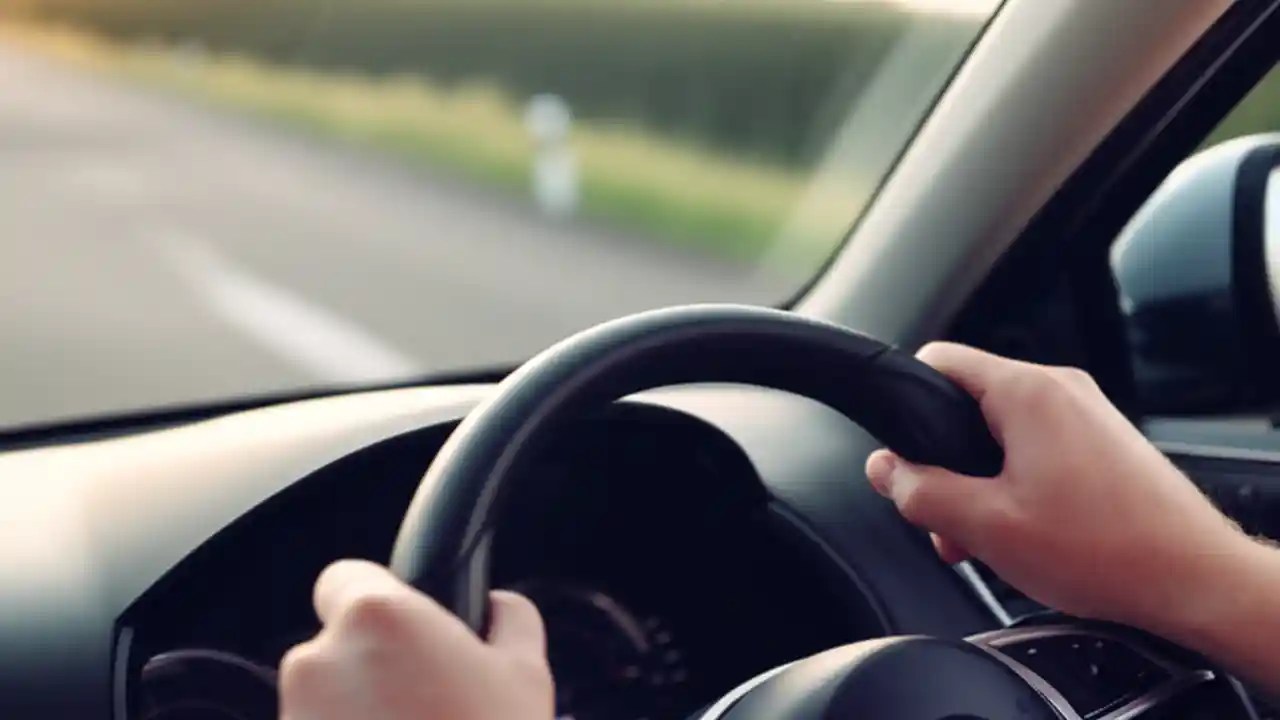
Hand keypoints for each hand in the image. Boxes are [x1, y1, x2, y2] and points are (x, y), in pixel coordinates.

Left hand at [279, 559, 553, 719]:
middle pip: (336, 645)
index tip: (410, 628)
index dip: (380, 598)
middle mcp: (318, 663)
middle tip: (431, 700)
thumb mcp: (528, 677)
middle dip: (374, 667)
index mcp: (377, 618)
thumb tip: (500, 608)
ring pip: (324, 700)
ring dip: (357, 714)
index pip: (346, 576)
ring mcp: (294, 718)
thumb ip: (510, 620)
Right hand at [864, 342, 1247, 631]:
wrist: (1192, 578)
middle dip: (945, 465)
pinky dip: (1016, 485)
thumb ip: (920, 492)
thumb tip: (883, 469)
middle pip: (968, 406)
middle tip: (945, 521)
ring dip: (978, 483)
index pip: (938, 360)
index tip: (898, 450)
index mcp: (1027, 392)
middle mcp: (1060, 390)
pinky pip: (1038, 449)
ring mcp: (1087, 414)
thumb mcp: (985, 526)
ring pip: (1002, 434)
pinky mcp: (1104, 442)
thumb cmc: (1105, 549)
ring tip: (985, 539)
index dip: (905, 402)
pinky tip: (1020, 535)